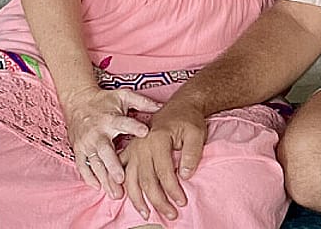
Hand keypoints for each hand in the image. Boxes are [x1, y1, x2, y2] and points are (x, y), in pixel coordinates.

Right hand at [62, 85, 161, 199]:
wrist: (78, 102)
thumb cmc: (104, 100)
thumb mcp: (122, 96)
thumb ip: (141, 102)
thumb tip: (161, 106)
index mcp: (110, 119)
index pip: (123, 123)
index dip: (133, 127)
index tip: (145, 132)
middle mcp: (97, 133)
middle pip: (105, 151)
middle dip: (113, 165)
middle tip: (122, 179)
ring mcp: (86, 143)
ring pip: (95, 163)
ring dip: (104, 178)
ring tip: (115, 192)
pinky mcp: (78, 150)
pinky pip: (82, 166)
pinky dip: (89, 177)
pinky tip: (98, 187)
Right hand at [120, 99, 208, 221]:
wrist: (180, 106)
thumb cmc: (188, 119)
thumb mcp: (197, 133)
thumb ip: (192, 154)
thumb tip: (185, 176)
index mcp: (158, 138)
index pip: (164, 172)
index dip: (173, 190)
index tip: (182, 202)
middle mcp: (141, 145)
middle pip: (147, 180)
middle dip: (159, 201)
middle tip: (171, 214)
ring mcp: (133, 149)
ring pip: (132, 180)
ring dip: (139, 200)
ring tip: (148, 215)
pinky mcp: (130, 151)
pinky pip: (123, 172)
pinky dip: (123, 187)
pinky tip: (125, 198)